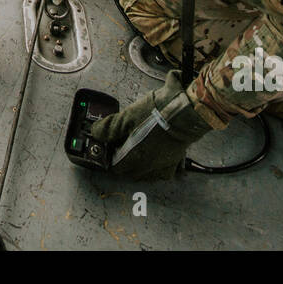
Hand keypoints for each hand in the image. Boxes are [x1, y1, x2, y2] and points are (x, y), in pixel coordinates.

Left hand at [89, 71, 209, 179]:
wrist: (186, 110)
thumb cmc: (158, 112)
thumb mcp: (127, 116)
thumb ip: (109, 127)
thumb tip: (96, 132)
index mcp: (135, 158)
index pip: (116, 167)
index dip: (110, 157)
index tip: (109, 147)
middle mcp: (150, 166)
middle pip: (130, 172)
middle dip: (123, 161)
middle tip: (121, 146)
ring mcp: (164, 164)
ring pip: (147, 173)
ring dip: (139, 165)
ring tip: (136, 150)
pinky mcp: (177, 159)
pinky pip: (164, 170)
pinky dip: (158, 166)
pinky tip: (155, 156)